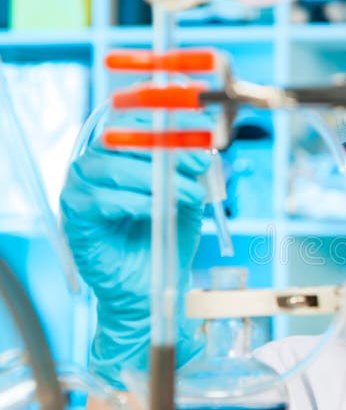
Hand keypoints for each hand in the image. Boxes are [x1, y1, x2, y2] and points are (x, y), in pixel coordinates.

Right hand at [61, 144, 210, 387]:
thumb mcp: (187, 199)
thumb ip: (192, 172)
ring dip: (156, 178)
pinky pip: (101, 199)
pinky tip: (158, 209)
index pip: (133, 122)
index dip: (167, 123)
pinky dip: (135, 201)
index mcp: (119, 154)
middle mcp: (95, 165)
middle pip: (121, 140)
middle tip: (199, 165)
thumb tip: (206, 149)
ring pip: (111, 167)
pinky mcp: (75, 217)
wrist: (152, 286)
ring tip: (190, 195)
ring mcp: (80, 189)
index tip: (200, 131)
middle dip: (167, 149)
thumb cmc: (165, 239)